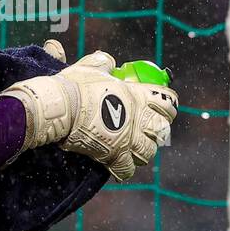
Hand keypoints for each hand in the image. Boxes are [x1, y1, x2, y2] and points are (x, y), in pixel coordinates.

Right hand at [0, 50, 178, 180]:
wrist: (61, 107)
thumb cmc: (76, 85)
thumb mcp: (91, 67)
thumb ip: (103, 63)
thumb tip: (108, 61)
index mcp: (136, 96)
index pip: (166, 101)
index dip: (168, 106)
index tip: (164, 109)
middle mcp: (137, 118)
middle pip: (162, 130)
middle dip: (158, 132)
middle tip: (149, 132)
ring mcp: (127, 139)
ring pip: (148, 152)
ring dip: (143, 152)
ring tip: (135, 150)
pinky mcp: (114, 155)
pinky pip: (127, 169)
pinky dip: (124, 170)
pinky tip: (119, 167)